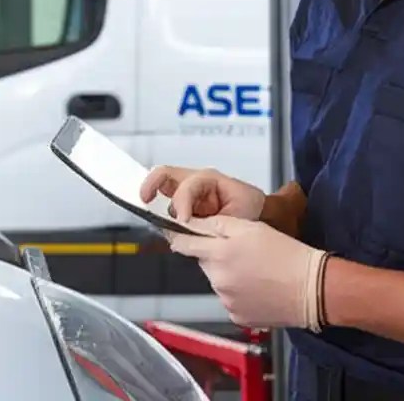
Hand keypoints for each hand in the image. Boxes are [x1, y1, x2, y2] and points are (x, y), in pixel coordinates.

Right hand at [139, 166, 265, 221]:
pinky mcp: (185, 205)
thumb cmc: (251, 210)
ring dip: (160, 207)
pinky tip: (167, 228)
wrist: (259, 215)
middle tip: (144, 199)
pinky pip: (167, 206)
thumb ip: (212, 223)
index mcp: (210, 179)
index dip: (182, 202)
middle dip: (151, 184)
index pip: (188, 185)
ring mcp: (188, 192)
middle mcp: (196, 182)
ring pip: (162, 190)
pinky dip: (162, 216)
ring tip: (169, 226)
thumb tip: (191, 230)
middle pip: (165, 174)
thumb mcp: (237, 217)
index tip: (183, 220)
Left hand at [169, 216, 328, 330]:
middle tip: (243, 253)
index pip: (183, 244)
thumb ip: (220, 223)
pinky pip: (230, 300)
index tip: (177, 233)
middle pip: (204, 263)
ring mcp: (226, 300)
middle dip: (216, 256)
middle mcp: (218, 278)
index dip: (179, 236)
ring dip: (230, 275)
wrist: (312, 289)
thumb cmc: (288, 255)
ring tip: (257, 271)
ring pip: (218, 281)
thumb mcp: (253, 227)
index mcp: (219, 253)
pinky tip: (260, 287)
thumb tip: (196, 223)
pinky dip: (240, 294)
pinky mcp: (237, 315)